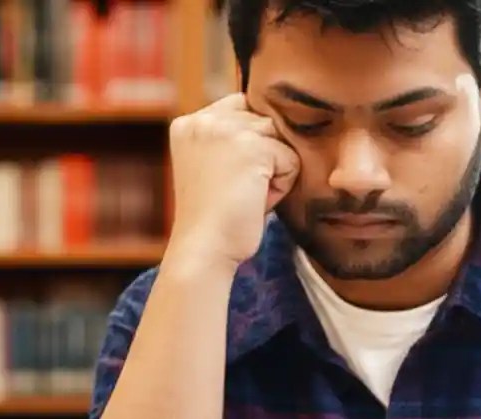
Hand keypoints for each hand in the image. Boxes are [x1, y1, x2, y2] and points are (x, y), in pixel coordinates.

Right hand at [166, 93, 300, 268]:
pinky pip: (291, 159)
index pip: (241, 107)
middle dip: (263, 157)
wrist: (204, 249)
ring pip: (279, 138)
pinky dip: (282, 185)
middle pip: (263, 121)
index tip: (230, 179)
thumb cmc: (214, 220)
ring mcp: (226, 130)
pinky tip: (256, 200)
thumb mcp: (214, 168)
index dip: (250, 142)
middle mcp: (203, 120)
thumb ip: (233, 140)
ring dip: (273, 170)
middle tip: (237, 191)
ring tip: (247, 194)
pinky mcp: (253, 147)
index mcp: (188, 124)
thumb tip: (280, 123)